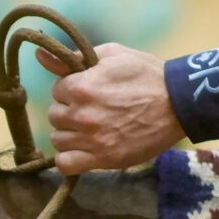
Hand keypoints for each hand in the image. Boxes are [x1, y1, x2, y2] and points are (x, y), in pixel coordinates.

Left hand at [41, 43, 187, 174]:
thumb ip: (74, 57)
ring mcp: (92, 139)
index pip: (57, 90)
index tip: (88, 91)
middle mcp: (83, 114)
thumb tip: (39, 54)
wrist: (178, 103)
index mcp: (82, 86)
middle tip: (91, 110)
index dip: (71, 90)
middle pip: (55, 116)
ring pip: (59, 140)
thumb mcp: (113, 56)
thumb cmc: (147, 74)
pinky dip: (69, 159)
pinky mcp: (103, 159)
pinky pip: (66, 164)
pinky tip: (82, 149)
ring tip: (89, 129)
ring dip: (70, 135)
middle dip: (70, 111)